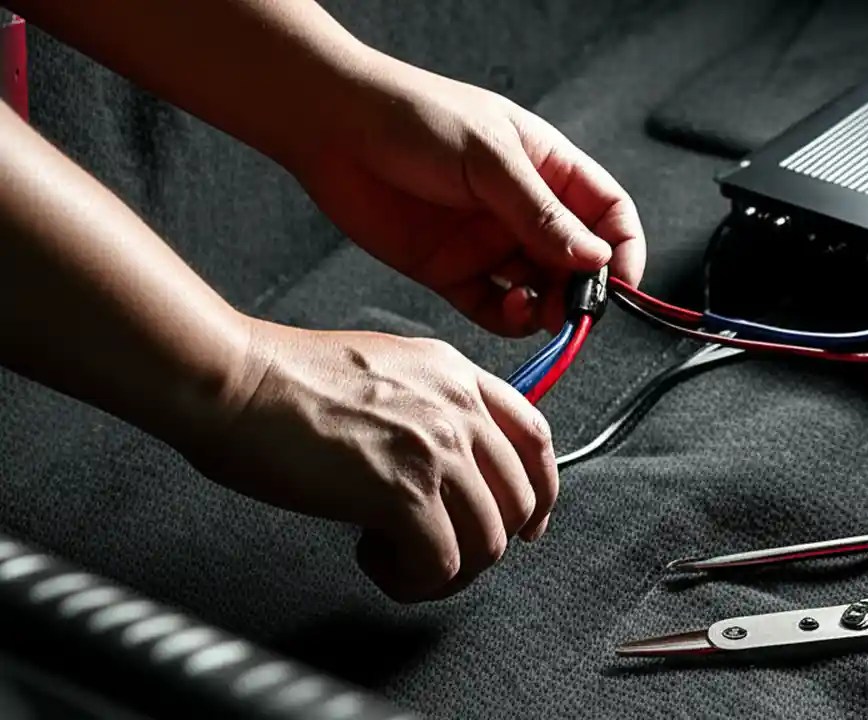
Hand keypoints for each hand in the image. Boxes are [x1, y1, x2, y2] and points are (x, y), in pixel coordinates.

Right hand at [180, 318, 558, 601]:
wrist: (232, 379)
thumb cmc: (283, 379)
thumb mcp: (384, 369)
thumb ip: (429, 404)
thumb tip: (446, 463)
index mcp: (455, 374)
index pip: (535, 437)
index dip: (540, 491)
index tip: (526, 524)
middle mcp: (457, 408)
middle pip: (518, 501)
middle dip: (482, 542)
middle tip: (437, 551)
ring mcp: (435, 449)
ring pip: (486, 543)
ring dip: (447, 569)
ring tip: (399, 560)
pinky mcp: (402, 492)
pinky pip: (440, 566)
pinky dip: (413, 580)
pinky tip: (375, 560)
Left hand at [292, 52, 645, 336]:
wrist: (332, 127)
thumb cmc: (414, 118)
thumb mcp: (490, 160)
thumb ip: (542, 215)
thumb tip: (596, 258)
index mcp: (547, 169)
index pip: (607, 213)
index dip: (623, 249)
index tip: (622, 282)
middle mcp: (524, 210)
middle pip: (577, 262)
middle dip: (584, 289)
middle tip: (578, 309)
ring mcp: (489, 243)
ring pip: (539, 291)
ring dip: (548, 309)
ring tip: (540, 311)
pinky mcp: (452, 271)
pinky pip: (493, 308)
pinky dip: (508, 319)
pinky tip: (509, 309)